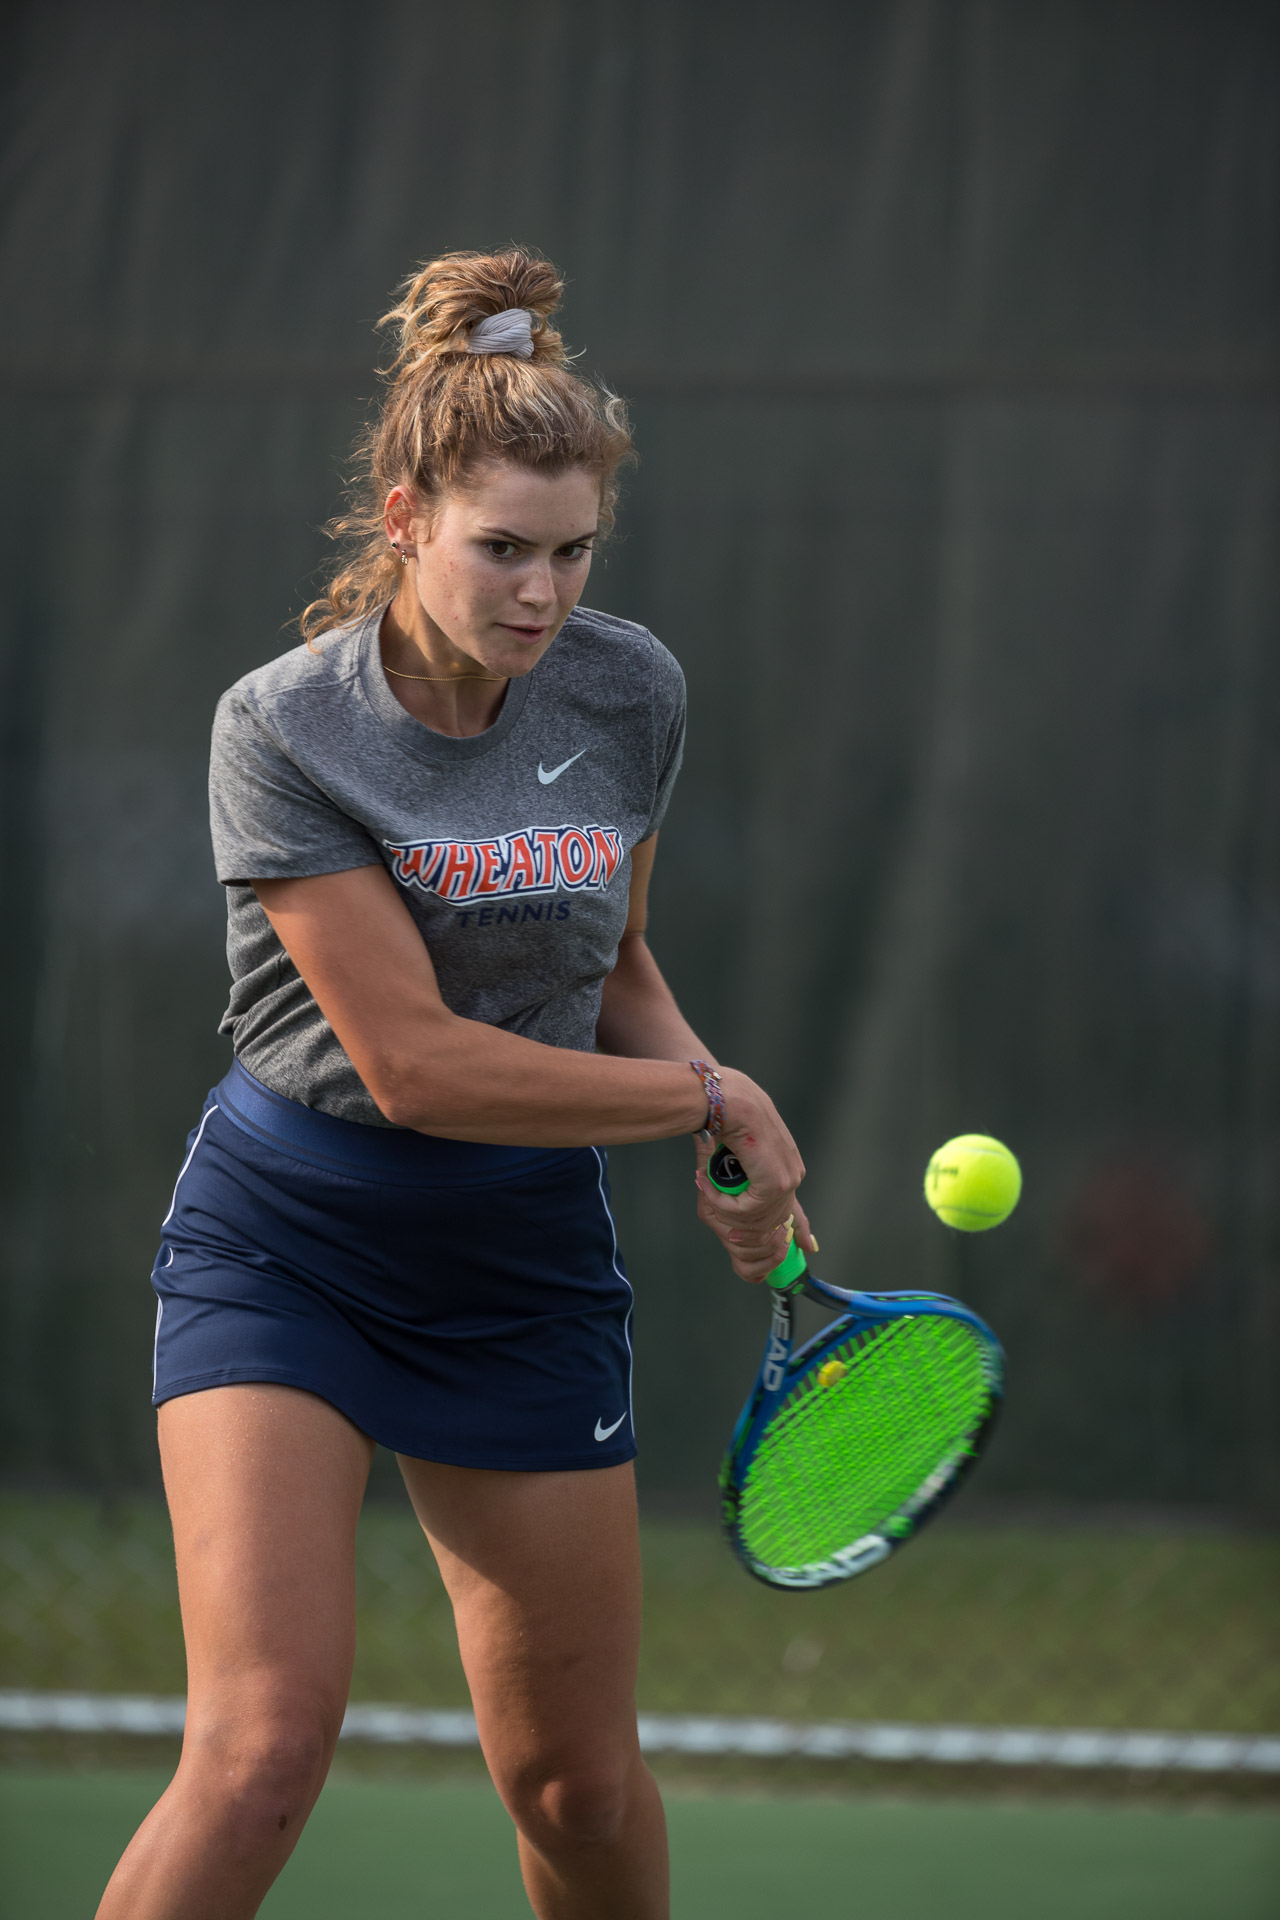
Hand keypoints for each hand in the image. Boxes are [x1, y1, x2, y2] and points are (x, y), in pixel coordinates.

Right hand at [692, 1069, 815, 1283]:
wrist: (729, 1098)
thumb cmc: (728, 1116)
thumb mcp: (737, 1150)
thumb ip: (740, 1175)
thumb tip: (731, 1190)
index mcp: (787, 1166)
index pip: (798, 1209)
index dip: (803, 1229)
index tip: (810, 1247)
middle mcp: (792, 1174)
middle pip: (767, 1222)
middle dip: (735, 1220)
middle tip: (708, 1199)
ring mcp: (786, 1180)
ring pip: (752, 1218)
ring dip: (720, 1204)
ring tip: (704, 1181)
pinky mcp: (774, 1184)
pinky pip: (744, 1211)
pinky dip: (721, 1201)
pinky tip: (709, 1182)